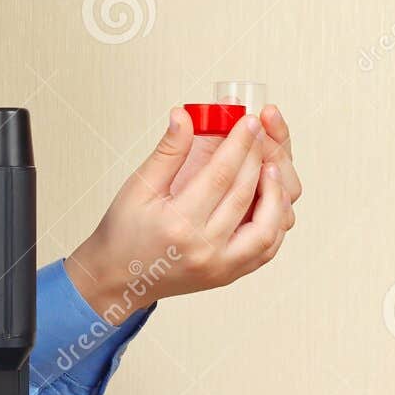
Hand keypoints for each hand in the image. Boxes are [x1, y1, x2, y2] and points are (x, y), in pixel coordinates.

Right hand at [64, 106, 296, 323]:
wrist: (120, 278)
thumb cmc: (124, 232)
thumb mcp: (138, 187)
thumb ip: (167, 151)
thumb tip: (184, 115)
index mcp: (178, 224)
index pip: (220, 175)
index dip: (239, 143)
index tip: (249, 121)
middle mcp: (203, 249)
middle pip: (244, 196)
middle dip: (257, 158)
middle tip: (261, 134)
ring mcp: (220, 267)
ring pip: (266, 228)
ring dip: (275, 194)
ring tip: (271, 167)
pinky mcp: (229, 275)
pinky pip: (265, 249)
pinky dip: (274, 222)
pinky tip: (271, 199)